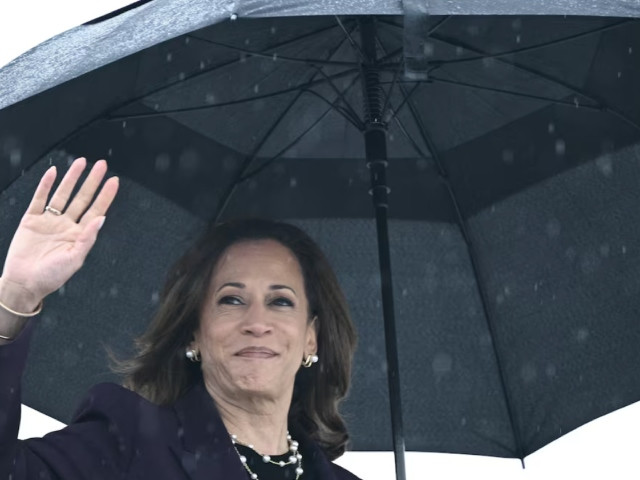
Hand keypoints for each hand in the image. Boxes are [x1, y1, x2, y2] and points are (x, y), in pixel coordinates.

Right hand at [0, 157, 118, 307]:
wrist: (23, 283)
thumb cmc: (51, 276)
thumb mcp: (74, 259)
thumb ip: (87, 238)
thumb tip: (101, 219)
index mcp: (79, 235)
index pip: (96, 210)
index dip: (105, 195)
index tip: (114, 180)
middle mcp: (66, 225)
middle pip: (82, 198)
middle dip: (92, 181)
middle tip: (101, 164)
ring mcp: (49, 221)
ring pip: (63, 194)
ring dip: (72, 178)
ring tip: (81, 163)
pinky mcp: (31, 220)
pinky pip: (39, 198)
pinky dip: (46, 185)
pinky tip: (54, 172)